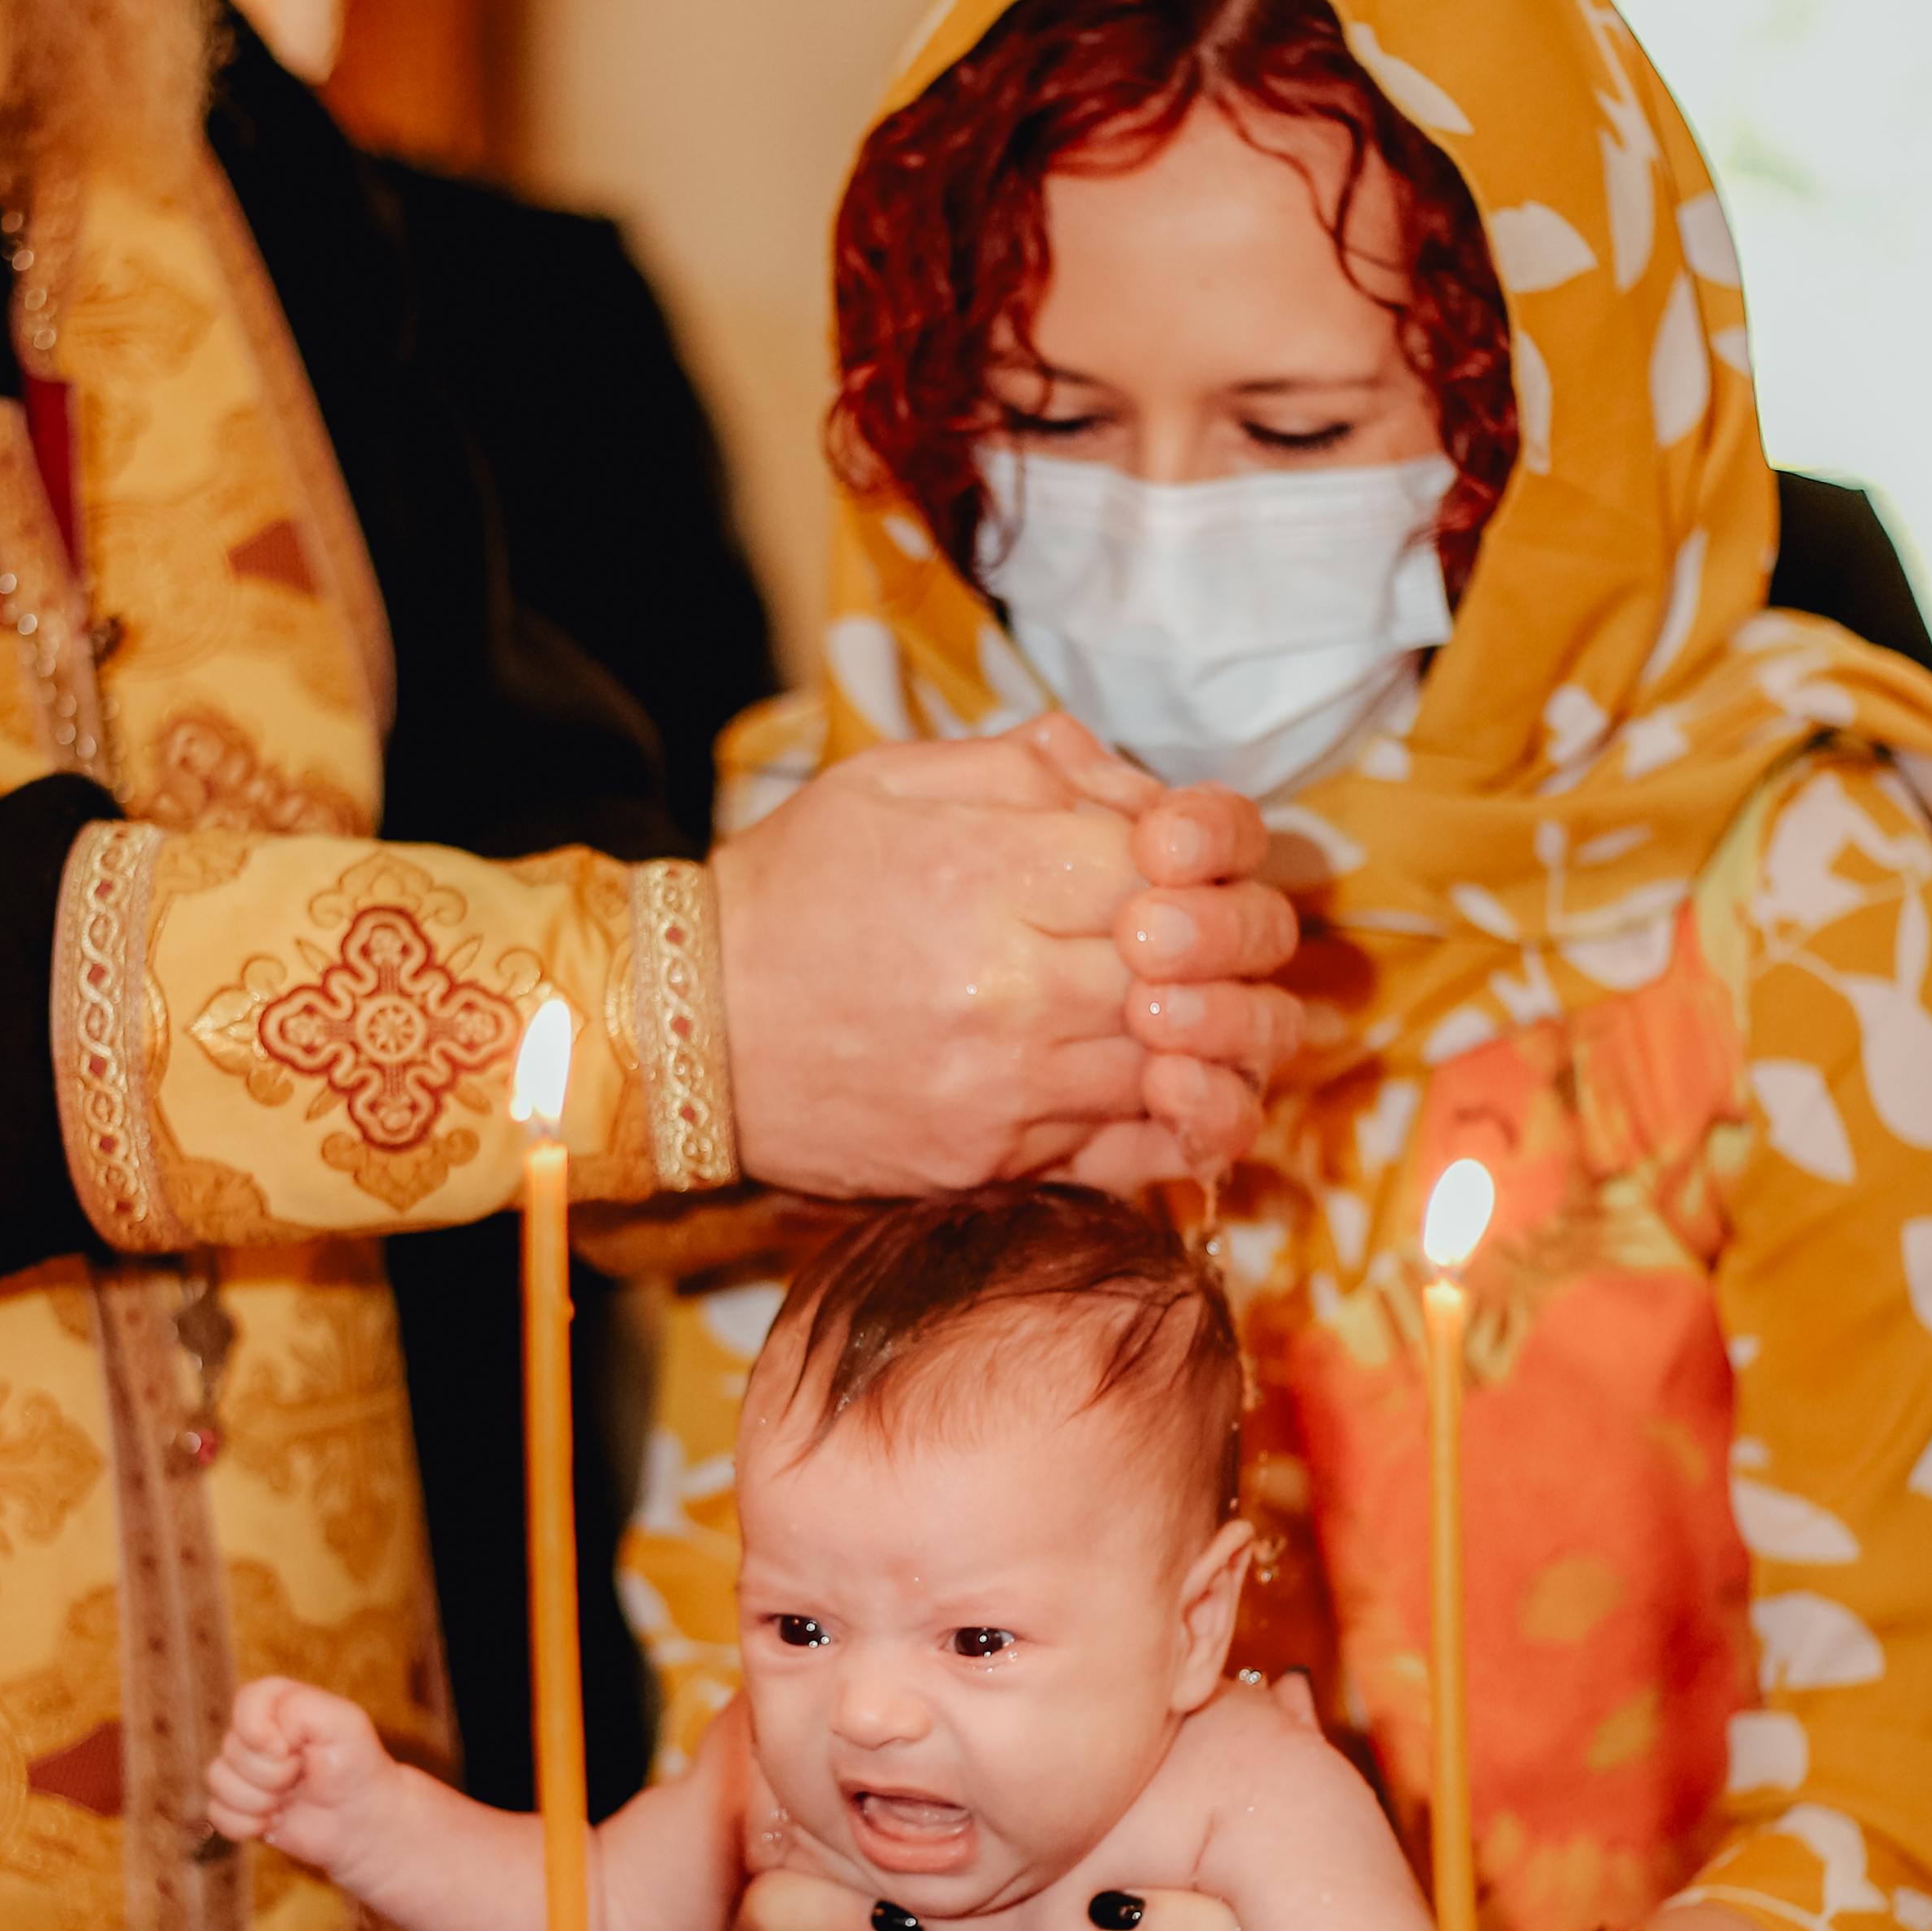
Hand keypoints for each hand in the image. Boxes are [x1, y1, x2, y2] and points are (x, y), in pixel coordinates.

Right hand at [207, 1676, 388, 1871]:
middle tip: (302, 1776)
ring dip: (260, 1801)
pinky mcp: (237, 1804)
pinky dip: (248, 1825)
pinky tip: (275, 1822)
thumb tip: (261, 1738)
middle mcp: (254, 1732)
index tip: (291, 1750)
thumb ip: (299, 1707)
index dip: (260, 1732)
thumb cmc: (355, 1766)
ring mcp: (243, 1769)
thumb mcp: (341, 1723)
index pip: (245, 1702)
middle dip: (271, 1773)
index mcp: (276, 1702)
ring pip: (219, 1781)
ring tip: (289, 1800)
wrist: (361, 1821)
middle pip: (231, 1748)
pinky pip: (217, 1813)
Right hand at [712, 715, 1298, 1196]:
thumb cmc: (798, 890)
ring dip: (1231, 1030)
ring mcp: (1006, 1089)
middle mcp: (1008, 988)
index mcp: (987, 872)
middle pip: (1197, 963)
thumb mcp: (897, 780)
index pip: (1171, 861)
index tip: (1187, 854)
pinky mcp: (994, 1161)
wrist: (691, 1031)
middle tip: (1231, 929)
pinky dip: (1192, 1120)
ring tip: (1222, 1002)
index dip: (1209, 852)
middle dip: (1240, 937)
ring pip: (1185, 1062)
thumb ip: (1037, 769)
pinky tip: (1196, 1085)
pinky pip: (1138, 1151)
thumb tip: (1150, 793)